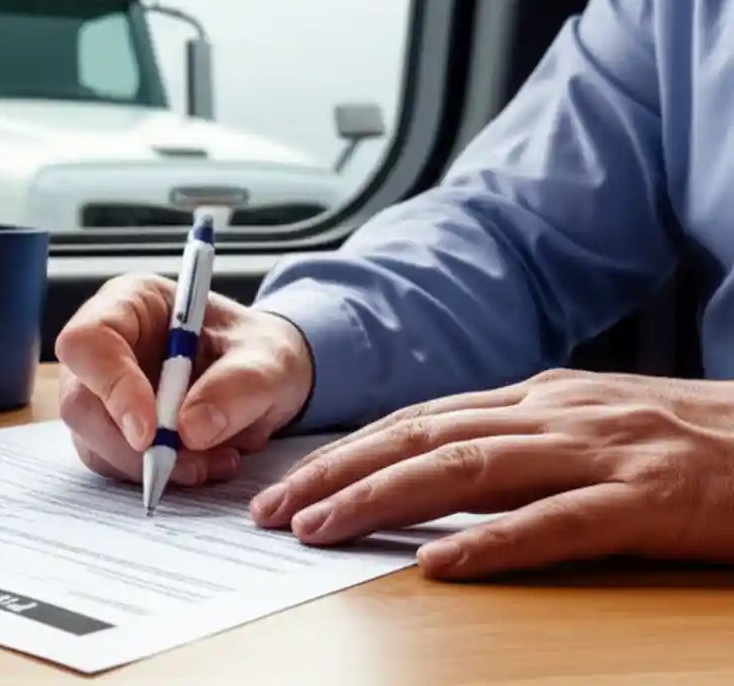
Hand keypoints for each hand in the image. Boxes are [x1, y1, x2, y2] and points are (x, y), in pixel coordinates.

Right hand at [55, 273, 312, 485]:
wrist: (267, 380)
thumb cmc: (261, 352)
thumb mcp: (269, 359)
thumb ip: (237, 386)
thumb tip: (190, 430)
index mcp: (131, 302)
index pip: (88, 341)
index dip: (111, 387)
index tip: (150, 434)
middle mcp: (105, 346)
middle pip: (81, 402)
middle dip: (131, 446)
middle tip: (190, 465)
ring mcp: (103, 392)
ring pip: (94, 442)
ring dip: (150, 467)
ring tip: (215, 463)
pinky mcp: (112, 431)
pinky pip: (116, 464)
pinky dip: (158, 475)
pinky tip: (204, 465)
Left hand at [250, 368, 733, 579]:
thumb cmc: (694, 440)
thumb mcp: (592, 425)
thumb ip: (516, 440)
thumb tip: (433, 463)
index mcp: (538, 398)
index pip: (416, 420)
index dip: (344, 453)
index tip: (286, 485)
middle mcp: (554, 414)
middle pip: (420, 439)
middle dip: (335, 474)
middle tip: (271, 512)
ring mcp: (599, 452)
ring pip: (466, 470)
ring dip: (382, 500)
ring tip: (320, 531)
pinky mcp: (646, 500)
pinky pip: (558, 523)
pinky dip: (494, 543)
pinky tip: (441, 564)